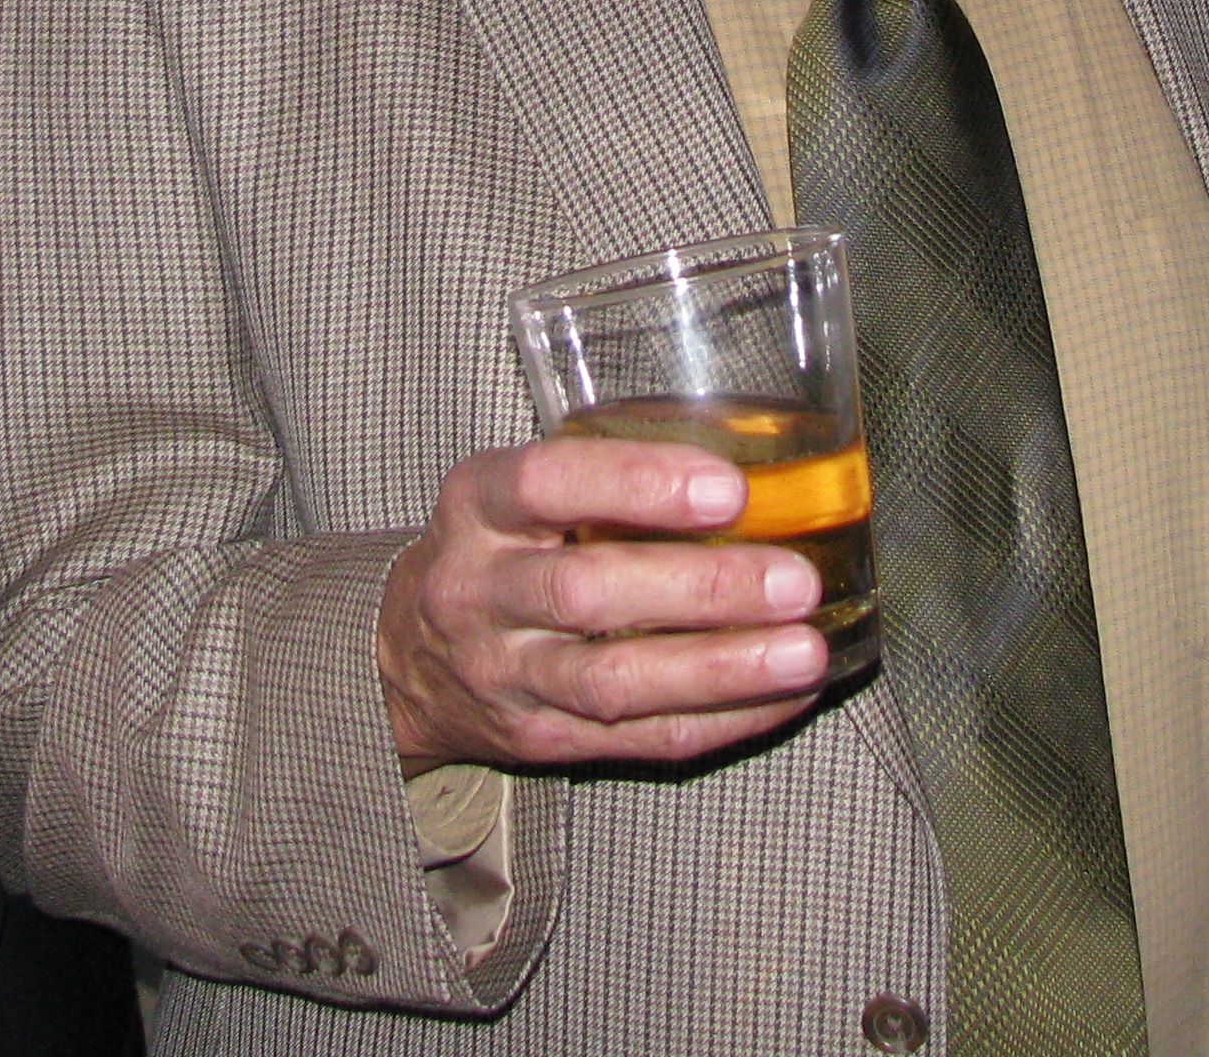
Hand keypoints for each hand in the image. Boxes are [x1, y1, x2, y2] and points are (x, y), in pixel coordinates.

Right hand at [377, 437, 828, 774]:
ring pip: (613, 681)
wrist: (404, 658)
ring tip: (804, 650)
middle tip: (794, 579)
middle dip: (701, 587)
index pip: (546, 483)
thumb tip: (760, 465)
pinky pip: (638, 738)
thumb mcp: (513, 493)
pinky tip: (784, 695)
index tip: (729, 488)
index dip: (637, 484)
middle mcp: (480, 591)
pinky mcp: (541, 741)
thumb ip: (604, 476)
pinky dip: (722, 719)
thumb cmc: (496, 550)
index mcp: (477, 506)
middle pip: (585, 594)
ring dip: (719, 668)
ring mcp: (507, 675)